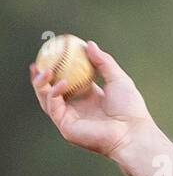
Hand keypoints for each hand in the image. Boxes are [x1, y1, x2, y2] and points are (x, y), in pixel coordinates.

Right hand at [30, 40, 155, 159]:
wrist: (133, 132)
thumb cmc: (131, 109)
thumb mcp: (118, 79)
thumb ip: (104, 62)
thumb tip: (90, 44)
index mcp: (89, 99)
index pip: (67, 83)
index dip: (57, 71)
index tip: (49, 56)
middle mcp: (78, 109)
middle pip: (51, 92)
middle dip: (40, 79)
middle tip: (36, 64)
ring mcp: (70, 119)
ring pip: (46, 100)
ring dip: (41, 84)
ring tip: (44, 70)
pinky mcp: (66, 127)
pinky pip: (54, 107)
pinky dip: (54, 94)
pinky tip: (61, 83)